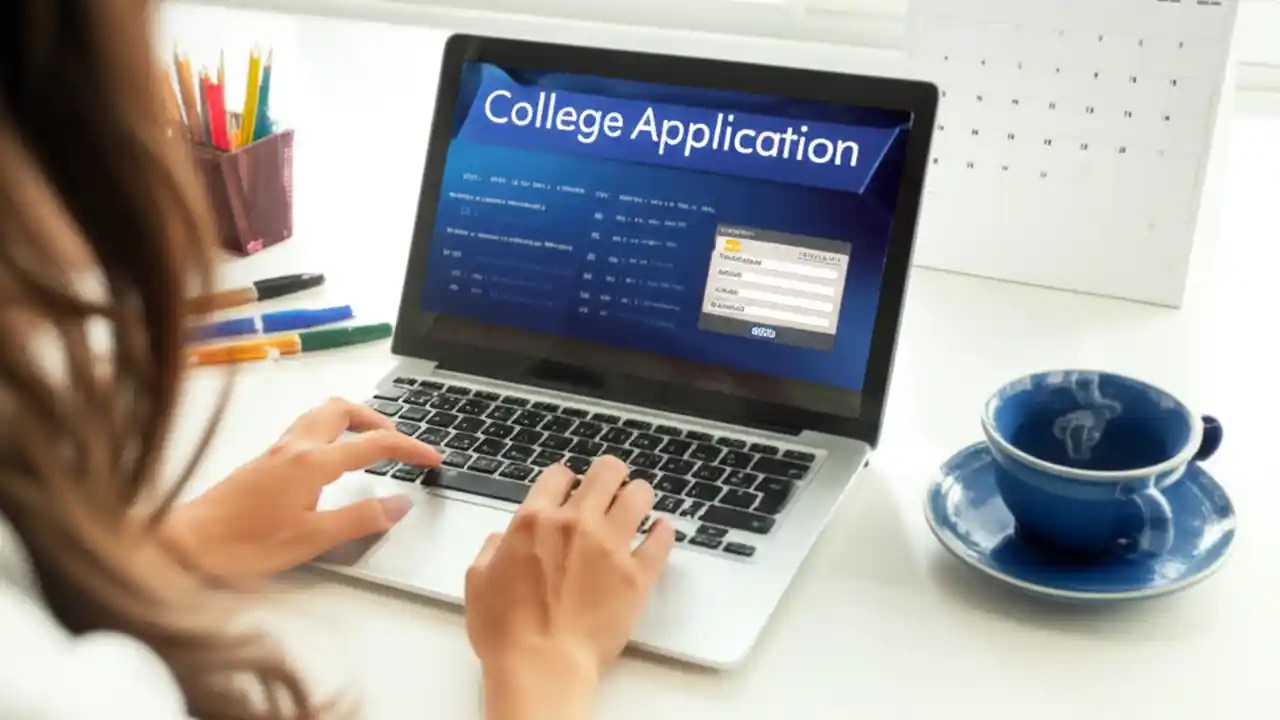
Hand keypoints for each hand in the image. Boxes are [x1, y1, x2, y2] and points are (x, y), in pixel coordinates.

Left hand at [163, 398, 440, 579]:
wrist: (183, 546)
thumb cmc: (243, 545)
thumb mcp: (312, 539)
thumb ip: (360, 518)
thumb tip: (399, 503)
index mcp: (311, 462)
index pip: (374, 444)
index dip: (410, 448)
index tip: (433, 458)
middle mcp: (293, 447)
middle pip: (342, 410)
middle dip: (376, 418)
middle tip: (398, 439)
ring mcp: (274, 452)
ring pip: (319, 416)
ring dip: (351, 420)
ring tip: (369, 442)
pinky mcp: (261, 463)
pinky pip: (304, 431)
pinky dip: (329, 434)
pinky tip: (330, 461)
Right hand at [465, 456, 674, 719]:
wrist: (542, 666)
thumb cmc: (506, 631)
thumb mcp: (478, 582)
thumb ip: (491, 551)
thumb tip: (502, 539)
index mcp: (535, 520)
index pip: (559, 474)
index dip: (565, 479)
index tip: (569, 490)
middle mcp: (576, 524)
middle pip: (607, 472)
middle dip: (609, 474)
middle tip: (608, 488)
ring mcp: (611, 547)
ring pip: (639, 495)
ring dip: (636, 496)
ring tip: (635, 506)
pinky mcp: (638, 574)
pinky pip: (662, 540)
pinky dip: (662, 532)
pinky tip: (659, 532)